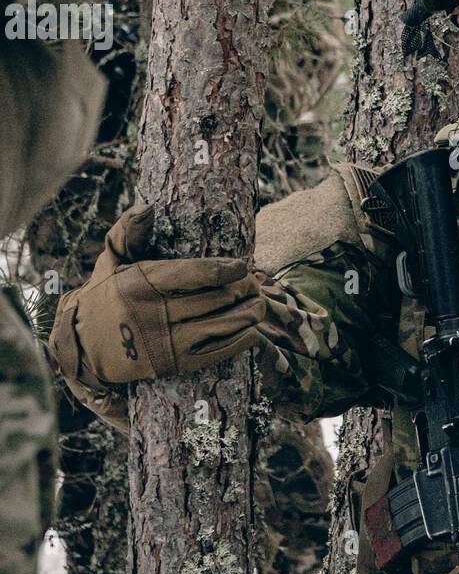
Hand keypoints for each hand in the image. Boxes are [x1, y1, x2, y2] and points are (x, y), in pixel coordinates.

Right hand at [48, 206, 265, 388]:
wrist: (84, 347)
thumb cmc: (106, 296)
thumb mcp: (110, 260)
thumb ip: (128, 231)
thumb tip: (148, 208)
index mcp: (142, 283)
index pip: (195, 274)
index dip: (226, 269)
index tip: (242, 266)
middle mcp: (155, 312)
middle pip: (216, 299)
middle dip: (244, 289)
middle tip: (256, 283)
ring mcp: (166, 342)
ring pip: (222, 325)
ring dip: (249, 314)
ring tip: (260, 304)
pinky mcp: (173, 364)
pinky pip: (217, 352)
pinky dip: (241, 341)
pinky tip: (252, 331)